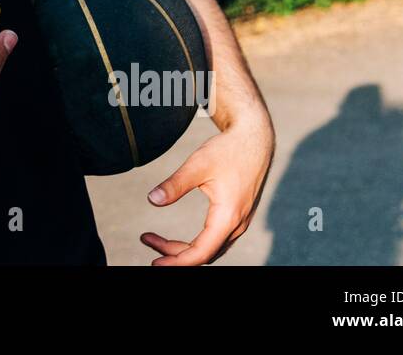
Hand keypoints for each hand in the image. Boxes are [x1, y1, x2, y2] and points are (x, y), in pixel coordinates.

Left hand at [140, 112, 274, 265]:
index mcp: (228, 217)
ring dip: (184, 250)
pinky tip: (179, 240)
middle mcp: (237, 224)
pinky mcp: (238, 216)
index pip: (201, 253)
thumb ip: (175, 184)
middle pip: (205, 254)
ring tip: (155, 240)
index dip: (176, 261)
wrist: (254, 139)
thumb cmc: (228, 150)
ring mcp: (240, 222)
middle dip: (174, 254)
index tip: (155, 262)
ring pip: (211, 249)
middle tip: (147, 241)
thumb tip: (153, 199)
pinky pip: (216, 240)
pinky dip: (196, 244)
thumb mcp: (198, 164)